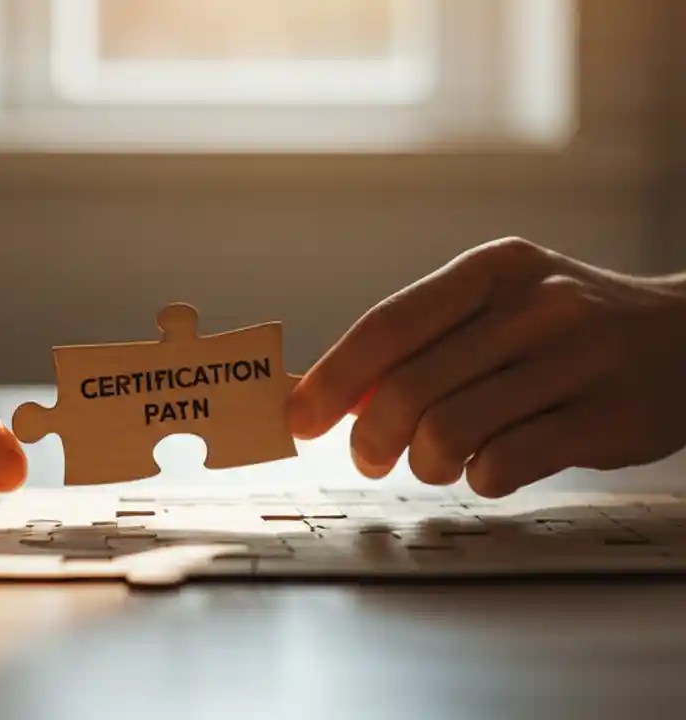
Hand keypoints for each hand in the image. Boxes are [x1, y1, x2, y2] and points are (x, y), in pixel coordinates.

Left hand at [287, 238, 685, 496]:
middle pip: (408, 388)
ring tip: (436, 460)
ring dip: (425, 462)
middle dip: (371, 438)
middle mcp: (534, 305)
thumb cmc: (565, 329)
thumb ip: (422, 343)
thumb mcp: (499, 307)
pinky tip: (490, 466)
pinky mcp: (606, 418)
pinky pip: (503, 465)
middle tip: (371, 457)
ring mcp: (576, 360)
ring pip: (450, 431)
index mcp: (492, 270)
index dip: (332, 380)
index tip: (296, 419)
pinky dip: (479, 478)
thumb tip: (326, 395)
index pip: (388, 326)